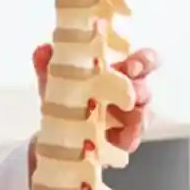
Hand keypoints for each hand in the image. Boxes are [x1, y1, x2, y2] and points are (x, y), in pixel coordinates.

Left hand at [32, 43, 158, 152]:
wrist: (59, 130)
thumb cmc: (68, 96)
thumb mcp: (55, 80)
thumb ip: (48, 64)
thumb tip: (43, 50)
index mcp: (120, 71)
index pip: (145, 61)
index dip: (145, 61)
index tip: (131, 67)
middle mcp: (131, 91)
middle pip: (146, 88)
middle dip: (139, 89)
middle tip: (126, 95)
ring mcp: (132, 116)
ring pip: (144, 114)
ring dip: (134, 116)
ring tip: (115, 118)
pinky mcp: (127, 138)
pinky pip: (133, 139)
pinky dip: (124, 138)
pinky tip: (109, 136)